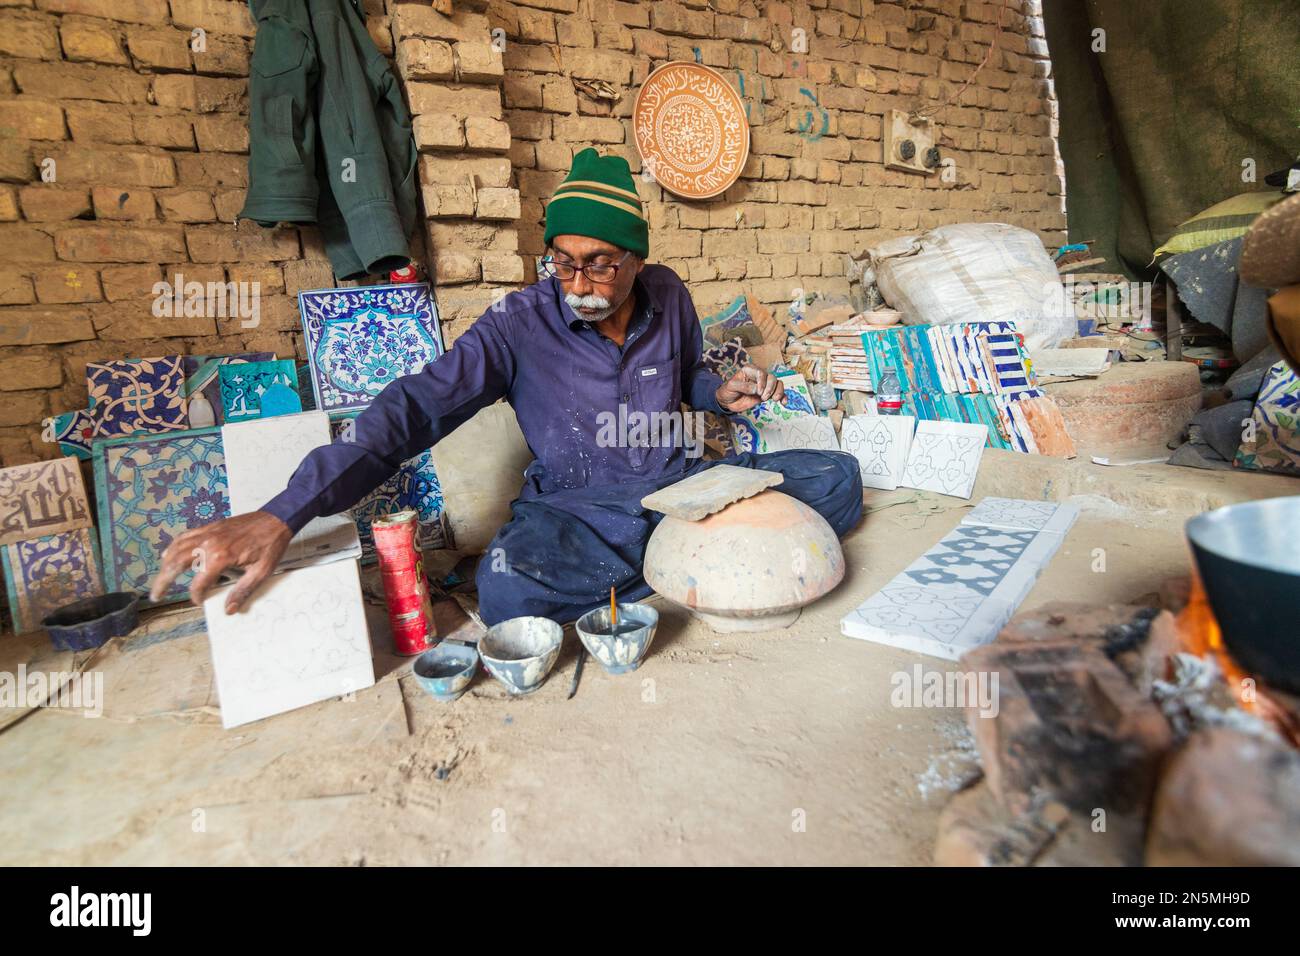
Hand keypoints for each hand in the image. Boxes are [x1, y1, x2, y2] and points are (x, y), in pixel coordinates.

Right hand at [150, 511, 292, 613]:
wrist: (277, 519)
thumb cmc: (270, 545)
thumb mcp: (261, 572)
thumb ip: (243, 590)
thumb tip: (229, 610)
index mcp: (221, 556)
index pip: (198, 582)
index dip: (196, 595)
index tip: (199, 602)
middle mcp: (209, 543)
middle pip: (176, 563)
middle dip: (164, 580)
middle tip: (156, 595)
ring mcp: (207, 532)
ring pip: (176, 548)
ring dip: (165, 564)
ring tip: (160, 579)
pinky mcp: (210, 526)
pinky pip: (185, 536)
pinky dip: (173, 546)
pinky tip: (168, 554)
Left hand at [716, 364, 785, 412]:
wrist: (727, 401)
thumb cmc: (728, 391)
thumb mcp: (731, 386)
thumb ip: (744, 386)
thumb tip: (756, 389)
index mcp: (749, 370)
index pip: (761, 373)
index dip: (762, 382)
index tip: (758, 392)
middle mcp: (758, 376)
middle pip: (771, 378)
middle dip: (770, 388)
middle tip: (763, 398)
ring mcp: (764, 384)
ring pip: (777, 383)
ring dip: (778, 391)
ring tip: (774, 400)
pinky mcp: (767, 393)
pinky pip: (778, 392)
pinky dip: (783, 396)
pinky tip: (783, 403)